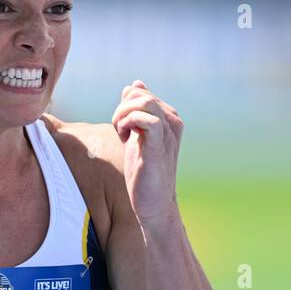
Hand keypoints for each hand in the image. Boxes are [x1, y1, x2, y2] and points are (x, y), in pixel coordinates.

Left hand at [110, 80, 183, 228]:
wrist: (154, 204)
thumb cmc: (144, 173)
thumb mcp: (137, 136)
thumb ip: (135, 112)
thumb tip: (134, 85)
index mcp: (168, 118)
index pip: (141, 93)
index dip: (124, 105)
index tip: (121, 126)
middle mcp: (172, 122)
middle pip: (141, 94)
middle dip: (121, 108)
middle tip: (118, 129)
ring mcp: (167, 134)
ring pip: (144, 102)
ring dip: (123, 114)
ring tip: (120, 132)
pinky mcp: (159, 146)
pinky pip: (147, 119)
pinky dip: (129, 122)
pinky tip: (124, 137)